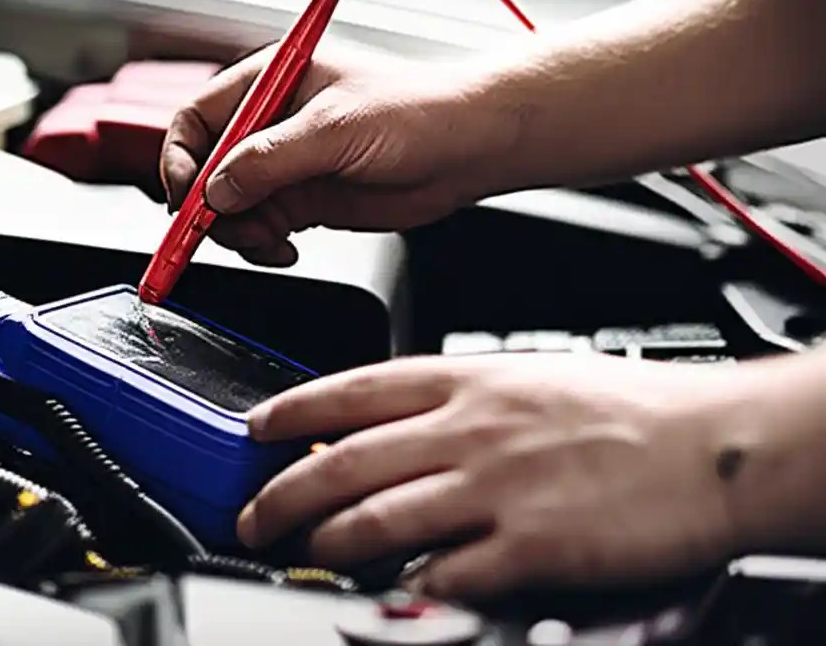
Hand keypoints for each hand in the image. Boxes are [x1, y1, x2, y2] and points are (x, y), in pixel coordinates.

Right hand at [159, 43, 517, 265]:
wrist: (469, 149)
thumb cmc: (417, 112)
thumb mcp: (335, 130)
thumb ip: (269, 161)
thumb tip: (215, 190)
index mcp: (268, 83)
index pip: (195, 119)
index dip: (179, 159)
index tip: (186, 197)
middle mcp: (269, 124)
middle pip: (203, 169)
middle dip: (207, 205)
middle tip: (224, 230)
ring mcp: (284, 165)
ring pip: (227, 207)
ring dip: (235, 232)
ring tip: (267, 241)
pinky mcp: (302, 199)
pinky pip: (257, 229)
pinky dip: (259, 245)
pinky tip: (283, 248)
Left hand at [238, 353, 754, 599]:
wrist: (715, 444)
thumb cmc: (633, 408)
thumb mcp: (530, 376)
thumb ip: (461, 401)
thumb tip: (400, 427)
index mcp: (468, 381)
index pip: (352, 389)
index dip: (291, 411)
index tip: (257, 429)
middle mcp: (469, 430)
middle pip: (343, 463)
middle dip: (281, 496)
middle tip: (253, 519)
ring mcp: (494, 488)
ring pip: (374, 520)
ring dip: (328, 544)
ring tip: (307, 557)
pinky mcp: (527, 546)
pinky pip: (444, 575)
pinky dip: (410, 588)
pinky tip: (398, 592)